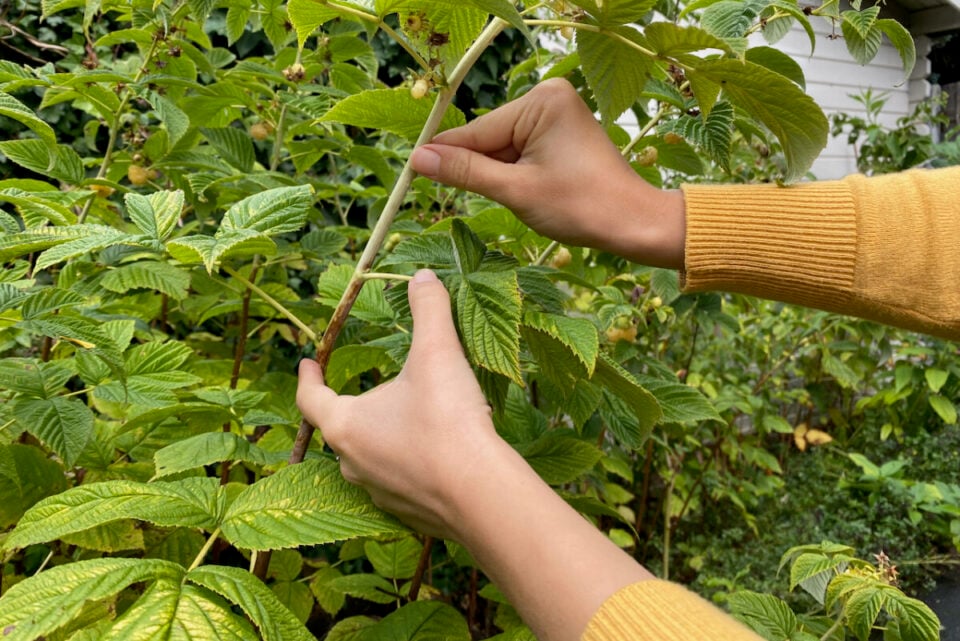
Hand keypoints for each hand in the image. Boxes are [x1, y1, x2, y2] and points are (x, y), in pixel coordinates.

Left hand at [298, 269, 652, 640]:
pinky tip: (433, 456)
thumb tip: (423, 276)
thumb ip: (428, 309)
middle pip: (341, 429)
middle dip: (352, 408)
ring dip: (381, 439)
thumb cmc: (447, 418)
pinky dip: (408, 466)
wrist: (480, 492)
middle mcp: (352, 463)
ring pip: (369, 459)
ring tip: (405, 420)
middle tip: (370, 388)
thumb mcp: (437, 352)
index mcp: (345, 424)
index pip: (310, 399)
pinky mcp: (407, 513)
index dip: (307, 378)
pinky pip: (398, 483)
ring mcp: (379, 492)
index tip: (307, 363)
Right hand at [410, 78, 684, 268]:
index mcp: (542, 101)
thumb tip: (418, 159)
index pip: (478, 130)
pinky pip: (521, 152)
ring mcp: (556, 115)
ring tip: (513, 200)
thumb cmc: (581, 206)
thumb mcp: (515, 190)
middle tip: (458, 199)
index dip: (445, 154)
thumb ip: (466, 171)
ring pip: (503, 149)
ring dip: (497, 176)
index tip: (411, 168)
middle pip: (490, 138)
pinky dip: (513, 175)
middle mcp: (549, 97)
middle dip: (478, 169)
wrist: (632, 223)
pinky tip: (522, 194)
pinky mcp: (560, 134)